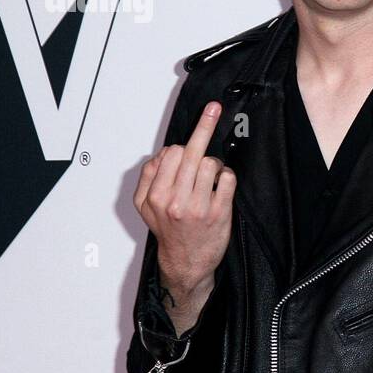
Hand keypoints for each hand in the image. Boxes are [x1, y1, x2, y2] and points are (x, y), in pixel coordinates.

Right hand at [133, 100, 235, 296]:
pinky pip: (227, 178)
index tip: (201, 120)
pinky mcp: (218, 212)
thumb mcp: (145, 206)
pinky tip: (220, 187)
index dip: (185, 143)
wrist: (186, 262)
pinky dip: (227, 177)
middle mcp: (174, 200)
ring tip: (210, 178)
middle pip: (191, 152)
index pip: (171, 153)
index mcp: (154, 195)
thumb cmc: (170, 231)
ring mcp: (197, 206)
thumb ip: (149, 177)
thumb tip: (163, 153)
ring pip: (210, 163)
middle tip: (213, 109)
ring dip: (214, 165)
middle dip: (204, 132)